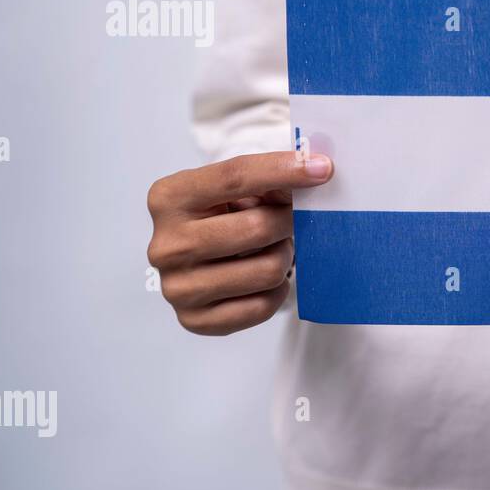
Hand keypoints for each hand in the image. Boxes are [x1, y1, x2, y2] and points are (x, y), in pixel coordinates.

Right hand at [146, 151, 333, 334]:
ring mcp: (177, 287)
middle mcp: (166, 245)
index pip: (235, 176)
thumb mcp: (233, 190)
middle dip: (288, 222)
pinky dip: (276, 290)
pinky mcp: (194, 320)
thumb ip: (267, 180)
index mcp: (169, 199)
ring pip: (267, 270)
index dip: (284, 170)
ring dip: (284, 257)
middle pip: (258, 227)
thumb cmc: (218, 218)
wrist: (193, 263)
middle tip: (291, 222)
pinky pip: (263, 306)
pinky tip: (264, 279)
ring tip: (274, 250)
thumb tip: (311, 176)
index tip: (323, 169)